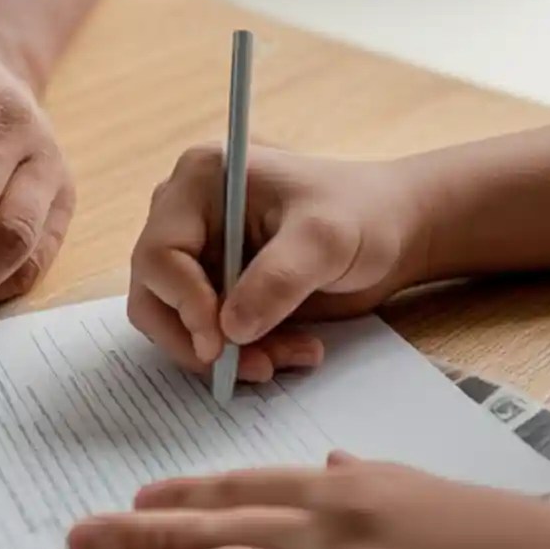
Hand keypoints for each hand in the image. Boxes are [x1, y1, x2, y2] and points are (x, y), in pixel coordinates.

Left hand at [68, 454, 549, 548]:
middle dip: (133, 532)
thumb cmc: (506, 541)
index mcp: (342, 489)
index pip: (239, 486)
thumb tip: (330, 461)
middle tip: (76, 532)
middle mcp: (320, 532)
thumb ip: (367, 476)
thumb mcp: (428, 489)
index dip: (178, 493)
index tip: (134, 496)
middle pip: (205, 530)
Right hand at [130, 144, 428, 381]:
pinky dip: (242, 352)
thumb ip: (277, 280)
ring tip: (289, 357)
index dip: (182, 303)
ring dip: (228, 352)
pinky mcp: (215, 285)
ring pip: (179, 322)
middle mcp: (187, 214)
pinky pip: (206, 333)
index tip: (220, 342)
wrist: (394, 230)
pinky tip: (292, 349)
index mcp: (200, 181)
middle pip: (155, 294)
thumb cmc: (363, 214)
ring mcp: (199, 252)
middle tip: (253, 367)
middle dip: (201, 339)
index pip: (158, 254)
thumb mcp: (325, 240)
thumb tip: (229, 329)